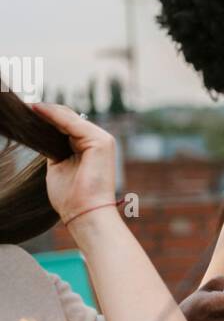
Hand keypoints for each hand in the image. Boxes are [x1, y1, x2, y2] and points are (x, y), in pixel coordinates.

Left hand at [29, 103, 116, 226]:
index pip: (68, 126)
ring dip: (47, 111)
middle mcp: (99, 141)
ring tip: (27, 107)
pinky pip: (71, 123)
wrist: (84, 214)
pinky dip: (53, 115)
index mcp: (91, 148)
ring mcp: (102, 139)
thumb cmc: (71, 198)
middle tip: (24, 107)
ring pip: (69, 118)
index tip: (26, 113)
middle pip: (69, 119)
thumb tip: (41, 135)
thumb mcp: (58, 167)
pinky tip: (37, 110)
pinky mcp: (101, 141)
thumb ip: (55, 150)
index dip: (48, 118)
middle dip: (46, 112)